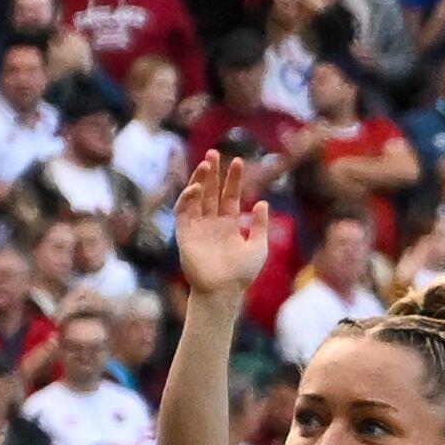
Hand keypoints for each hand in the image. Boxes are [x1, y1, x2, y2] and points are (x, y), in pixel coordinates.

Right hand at [167, 146, 271, 296]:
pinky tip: (196, 188)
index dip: (233, 178)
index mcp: (229, 224)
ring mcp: (197, 226)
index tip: (238, 161)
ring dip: (199, 180)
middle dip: (213, 172)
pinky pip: (183, 211)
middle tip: (214, 153)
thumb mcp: (258, 246)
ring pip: (196, 197)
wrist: (223, 291)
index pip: (230, 195)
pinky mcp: (184, 233)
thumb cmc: (242, 274)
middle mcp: (212, 222)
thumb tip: (261, 202)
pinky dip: (188, 198)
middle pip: (211, 192)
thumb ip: (259, 224)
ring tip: (206, 164)